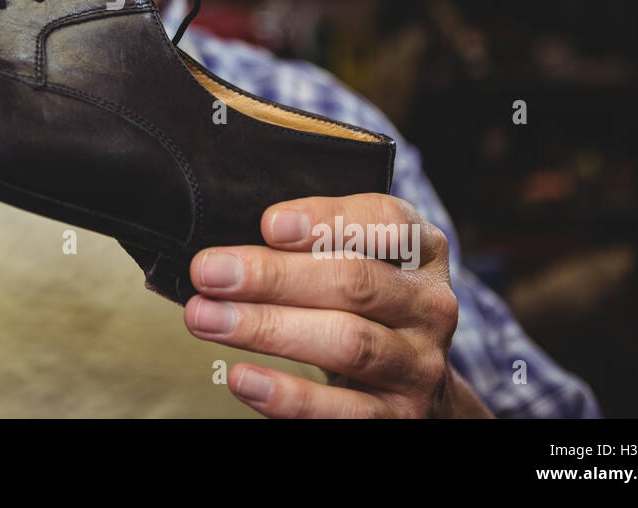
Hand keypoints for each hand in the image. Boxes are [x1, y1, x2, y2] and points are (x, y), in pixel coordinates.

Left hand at [183, 193, 492, 417]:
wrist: (411, 384)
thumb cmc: (365, 305)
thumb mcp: (356, 260)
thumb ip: (311, 244)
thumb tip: (231, 248)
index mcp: (423, 251)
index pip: (387, 222)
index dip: (327, 220)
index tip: (267, 224)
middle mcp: (431, 305)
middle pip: (354, 283)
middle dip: (273, 276)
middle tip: (208, 272)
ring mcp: (420, 365)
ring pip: (347, 342)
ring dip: (266, 329)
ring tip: (206, 317)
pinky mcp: (401, 417)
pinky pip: (341, 410)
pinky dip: (287, 394)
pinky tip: (241, 378)